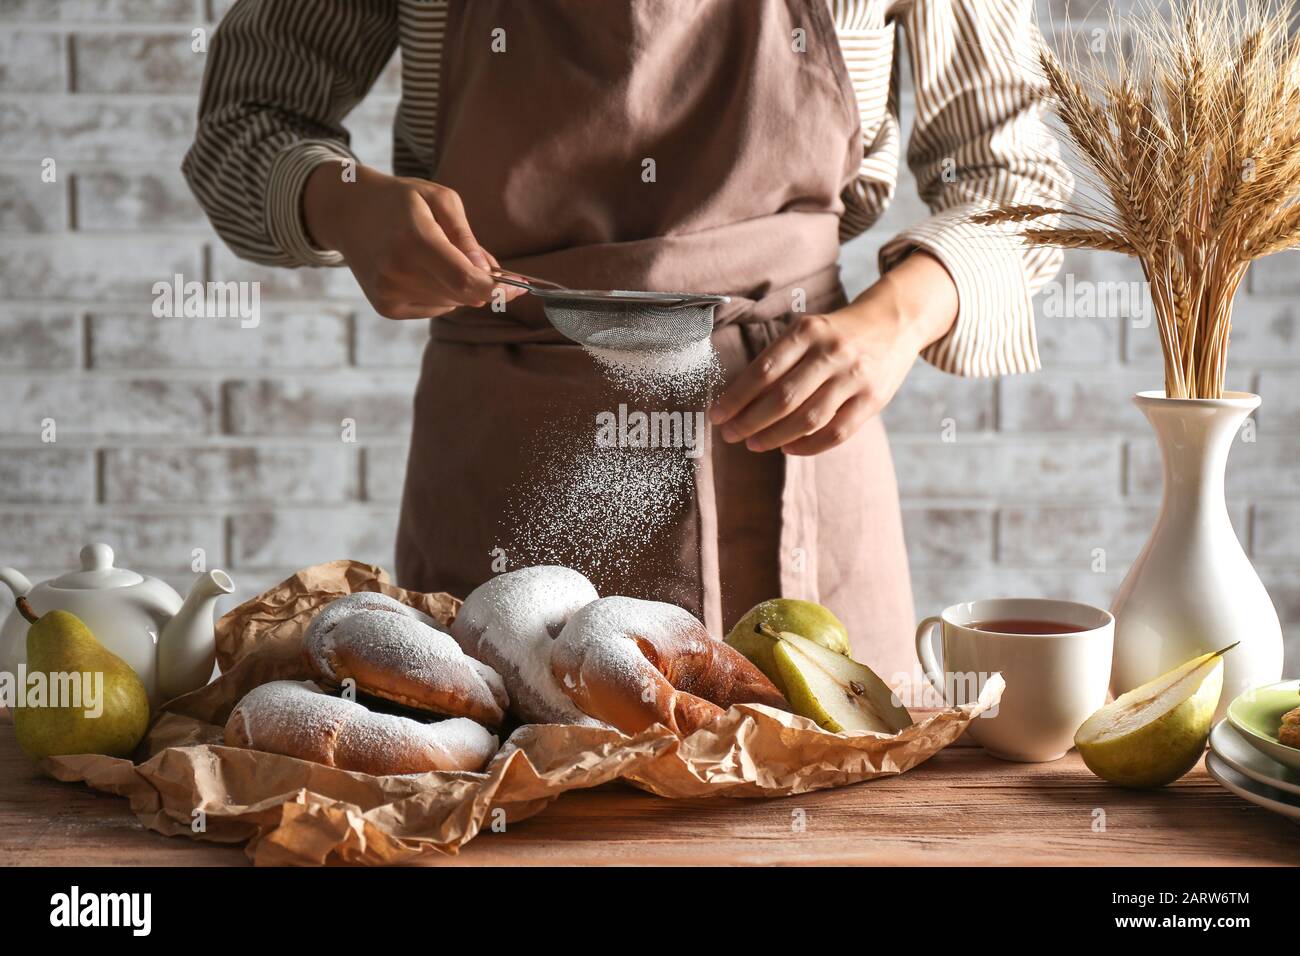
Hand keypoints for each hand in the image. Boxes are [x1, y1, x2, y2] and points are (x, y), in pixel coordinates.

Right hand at [302, 161, 522, 318]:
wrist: (348, 213)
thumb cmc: (401, 201)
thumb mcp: (439, 200)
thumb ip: (468, 238)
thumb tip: (489, 272)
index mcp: (414, 239)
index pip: (465, 281)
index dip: (497, 288)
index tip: (519, 287)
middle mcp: (397, 272)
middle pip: (463, 295)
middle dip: (483, 285)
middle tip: (484, 264)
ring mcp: (389, 293)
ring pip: (451, 304)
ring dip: (459, 287)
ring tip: (439, 256)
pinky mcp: (386, 308)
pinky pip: (434, 309)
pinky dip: (440, 294)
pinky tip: (422, 270)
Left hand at [709, 251, 958, 455]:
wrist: (894, 322)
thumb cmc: (837, 333)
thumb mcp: (808, 330)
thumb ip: (779, 359)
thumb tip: (739, 399)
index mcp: (808, 331)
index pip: (764, 370)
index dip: (736, 397)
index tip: (717, 414)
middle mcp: (832, 352)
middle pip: (783, 398)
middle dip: (750, 421)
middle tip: (730, 435)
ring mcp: (855, 377)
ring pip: (808, 418)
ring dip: (775, 437)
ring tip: (754, 444)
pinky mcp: (874, 399)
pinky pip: (837, 432)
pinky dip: (809, 446)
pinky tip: (788, 448)